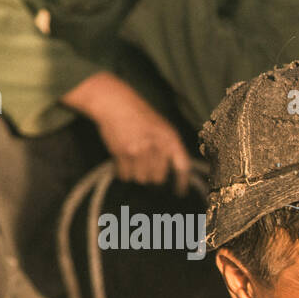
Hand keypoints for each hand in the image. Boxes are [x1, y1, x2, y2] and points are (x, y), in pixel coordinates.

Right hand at [62, 72, 190, 191]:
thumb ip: (171, 149)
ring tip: (135, 161)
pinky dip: (124, 173)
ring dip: (138, 175)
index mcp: (171, 139)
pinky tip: (124, 161)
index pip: (182, 167)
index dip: (182, 183)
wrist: (116, 104)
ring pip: (142, 179)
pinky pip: (125, 175)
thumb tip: (177, 173)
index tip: (180, 193)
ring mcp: (139, 150)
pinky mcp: (122, 153)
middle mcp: (157, 146)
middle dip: (153, 177)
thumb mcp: (163, 128)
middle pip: (158, 179)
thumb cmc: (141, 117)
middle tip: (147, 169)